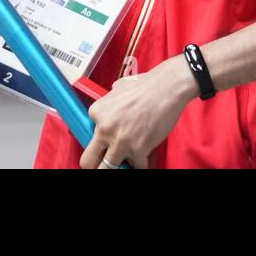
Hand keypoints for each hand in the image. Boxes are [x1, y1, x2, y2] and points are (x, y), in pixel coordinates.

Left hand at [80, 55, 198, 168]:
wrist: (167, 87)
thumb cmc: (146, 86)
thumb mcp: (117, 89)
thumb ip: (109, 105)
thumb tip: (108, 115)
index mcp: (96, 113)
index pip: (88, 137)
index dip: (100, 142)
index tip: (108, 143)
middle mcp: (104, 128)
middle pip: (88, 161)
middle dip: (96, 165)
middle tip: (104, 163)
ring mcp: (120, 142)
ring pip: (107, 169)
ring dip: (117, 167)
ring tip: (125, 162)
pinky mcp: (138, 151)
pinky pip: (136, 167)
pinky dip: (140, 164)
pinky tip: (143, 157)